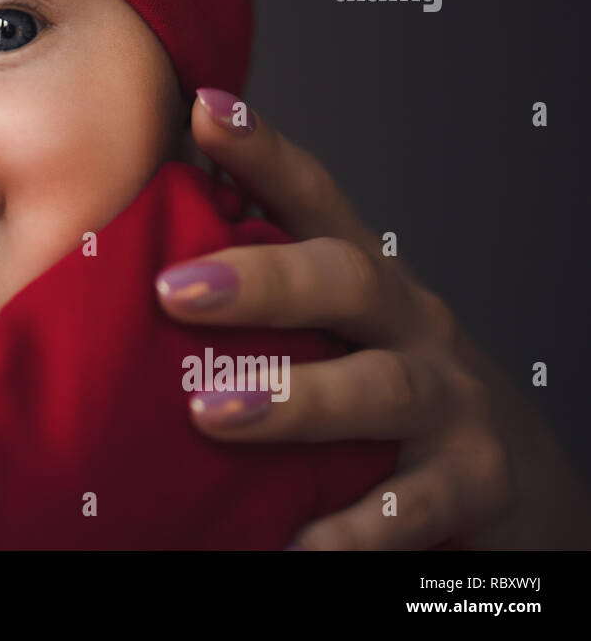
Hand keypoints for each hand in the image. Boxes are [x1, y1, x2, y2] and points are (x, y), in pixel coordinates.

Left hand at [156, 88, 590, 548]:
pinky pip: (409, 507)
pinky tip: (291, 545)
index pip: (317, 201)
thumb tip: (140, 273)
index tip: (205, 111)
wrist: (515, 483)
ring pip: (379, 389)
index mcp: (365, 282)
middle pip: (347, 281)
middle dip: (264, 280)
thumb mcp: (337, 334)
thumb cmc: (388, 390)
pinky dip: (350, 529)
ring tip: (212, 411)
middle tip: (175, 290)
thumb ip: (266, 304)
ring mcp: (450, 403)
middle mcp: (411, 326)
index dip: (265, 153)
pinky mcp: (474, 483)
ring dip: (295, 399)